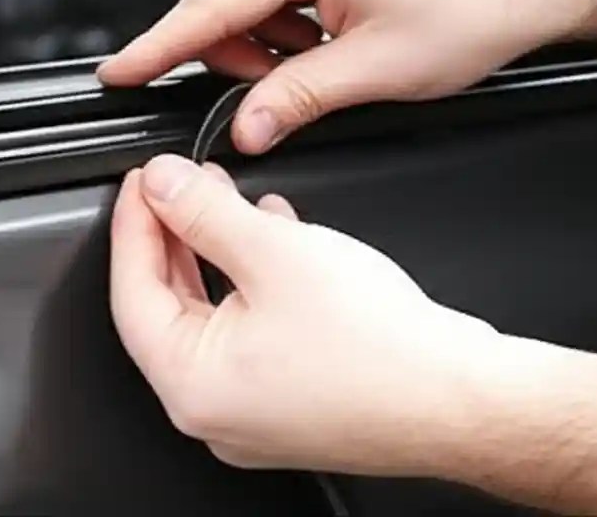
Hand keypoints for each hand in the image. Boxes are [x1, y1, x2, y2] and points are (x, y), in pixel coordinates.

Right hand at [97, 0, 584, 153]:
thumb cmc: (472, 9)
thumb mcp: (376, 71)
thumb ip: (296, 99)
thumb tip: (245, 126)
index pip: (209, 3)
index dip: (160, 45)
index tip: (120, 72)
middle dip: (224, 46)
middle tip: (267, 89)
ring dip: (259, 38)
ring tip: (313, 66)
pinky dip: (282, 25)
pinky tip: (321, 47)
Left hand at [109, 154, 503, 475]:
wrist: (465, 401)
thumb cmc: (383, 350)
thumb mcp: (275, 253)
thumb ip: (205, 212)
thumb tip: (162, 184)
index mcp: (191, 385)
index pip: (131, 292)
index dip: (134, 225)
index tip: (142, 181)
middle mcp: (212, 411)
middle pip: (168, 306)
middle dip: (175, 235)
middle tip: (176, 184)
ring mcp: (253, 414)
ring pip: (213, 317)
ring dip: (215, 252)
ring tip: (223, 200)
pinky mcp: (291, 404)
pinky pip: (250, 335)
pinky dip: (251, 283)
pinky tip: (274, 240)